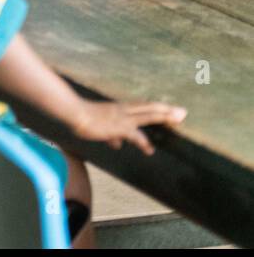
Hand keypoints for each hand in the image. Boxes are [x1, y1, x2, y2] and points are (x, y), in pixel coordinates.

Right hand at [70, 99, 186, 154]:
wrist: (73, 112)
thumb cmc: (82, 116)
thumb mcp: (99, 124)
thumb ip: (112, 134)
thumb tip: (117, 143)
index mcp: (120, 108)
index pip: (144, 106)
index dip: (158, 108)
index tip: (172, 110)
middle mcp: (124, 110)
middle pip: (150, 108)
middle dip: (167, 111)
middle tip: (183, 113)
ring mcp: (122, 117)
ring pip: (148, 115)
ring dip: (163, 116)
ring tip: (178, 118)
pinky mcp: (118, 127)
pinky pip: (134, 134)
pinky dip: (143, 142)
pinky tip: (149, 149)